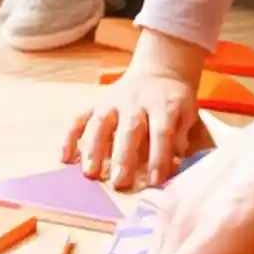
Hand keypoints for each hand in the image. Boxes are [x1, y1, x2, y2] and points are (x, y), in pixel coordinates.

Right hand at [64, 60, 199, 189]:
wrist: (160, 71)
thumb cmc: (175, 101)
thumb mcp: (188, 113)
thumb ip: (181, 136)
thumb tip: (174, 161)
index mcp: (163, 105)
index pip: (161, 132)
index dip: (159, 157)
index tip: (155, 181)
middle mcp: (135, 102)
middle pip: (128, 130)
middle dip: (123, 157)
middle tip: (119, 182)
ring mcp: (113, 101)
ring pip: (101, 123)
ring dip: (94, 148)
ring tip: (90, 173)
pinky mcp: (96, 102)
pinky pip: (80, 118)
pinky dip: (70, 137)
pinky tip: (65, 158)